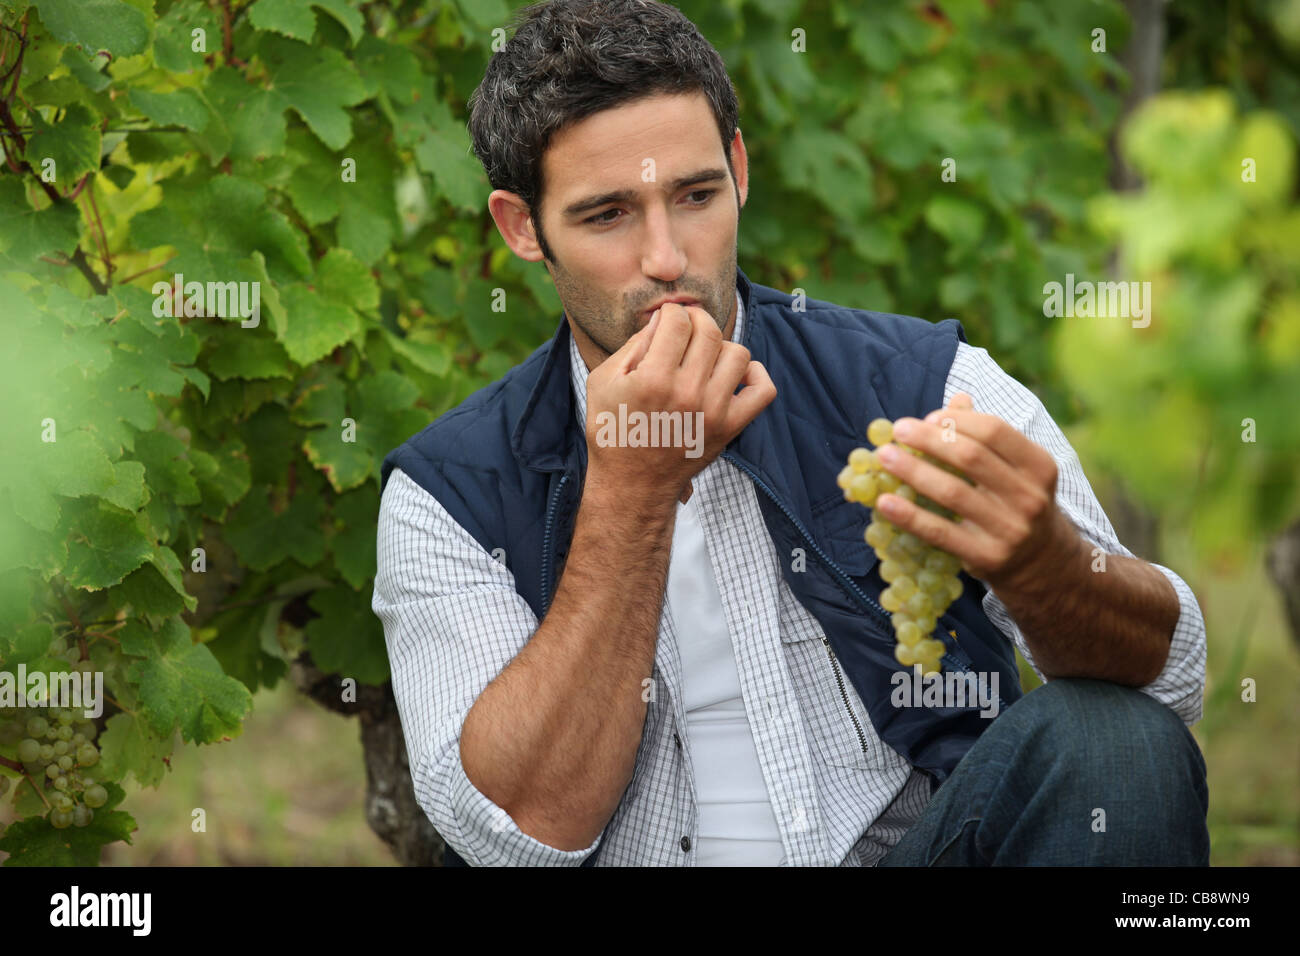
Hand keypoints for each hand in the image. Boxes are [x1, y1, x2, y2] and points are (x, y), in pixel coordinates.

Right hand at [584, 302, 776, 507]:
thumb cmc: (614, 431)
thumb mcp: (603, 382)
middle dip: (696, 321)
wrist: (633, 485)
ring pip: (737, 353)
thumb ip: (633, 345)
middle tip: (685, 332)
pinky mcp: (731, 427)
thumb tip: (663, 318)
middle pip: (709, 331)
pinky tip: (732, 376)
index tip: (666, 322)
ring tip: (703, 358)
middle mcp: (687, 393)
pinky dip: (754, 375)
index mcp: (653, 379)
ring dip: (721, 347)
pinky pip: (763, 389)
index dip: (671, 313)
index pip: (678, 320)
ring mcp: (714, 411)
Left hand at [872, 393, 1081, 592]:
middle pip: (971, 457)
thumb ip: (988, 436)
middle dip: (929, 439)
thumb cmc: (1018, 503)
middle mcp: (1028, 497)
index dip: (957, 420)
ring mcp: (1009, 529)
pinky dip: (909, 515)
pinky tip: (884, 501)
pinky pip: (940, 532)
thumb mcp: (1017, 469)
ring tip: (884, 457)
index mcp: (1038, 466)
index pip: (994, 431)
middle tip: (898, 431)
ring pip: (952, 493)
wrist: (1043, 564)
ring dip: (912, 471)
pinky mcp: (986, 557)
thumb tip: (957, 399)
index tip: (928, 417)